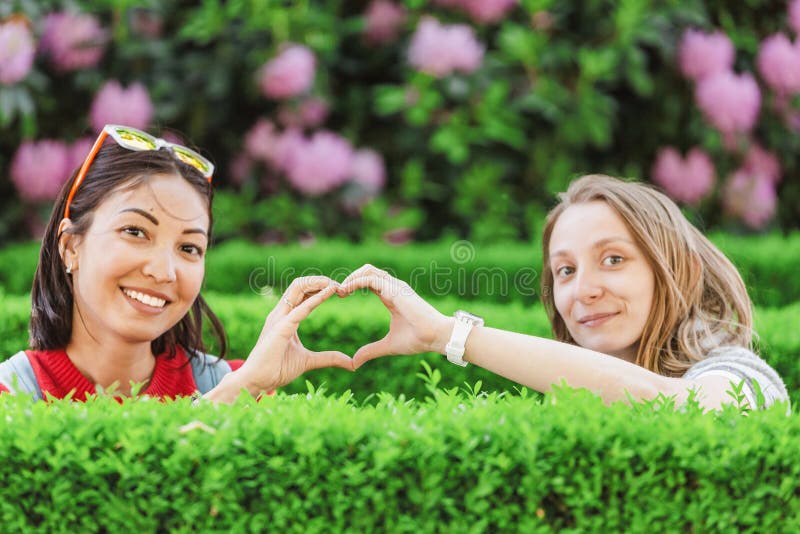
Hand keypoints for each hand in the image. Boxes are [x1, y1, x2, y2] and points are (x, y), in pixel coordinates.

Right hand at [233, 276, 352, 394]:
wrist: (257, 382)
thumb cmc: (277, 369)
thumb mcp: (308, 361)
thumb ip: (328, 358)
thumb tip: (351, 363)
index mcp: (286, 317)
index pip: (303, 292)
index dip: (321, 288)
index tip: (340, 291)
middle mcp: (281, 313)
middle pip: (300, 284)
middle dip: (321, 280)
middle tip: (342, 287)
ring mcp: (279, 319)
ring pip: (298, 287)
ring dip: (319, 283)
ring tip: (337, 285)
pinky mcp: (280, 328)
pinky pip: (300, 309)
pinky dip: (316, 299)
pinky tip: (329, 293)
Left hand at [337, 265, 452, 368]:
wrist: (436, 337)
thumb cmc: (418, 339)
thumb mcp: (388, 346)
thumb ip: (370, 351)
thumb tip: (354, 362)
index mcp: (392, 296)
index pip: (369, 281)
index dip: (353, 284)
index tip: (340, 295)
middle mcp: (393, 287)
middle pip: (367, 270)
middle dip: (350, 277)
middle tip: (336, 292)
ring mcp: (395, 286)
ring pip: (368, 270)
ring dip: (351, 277)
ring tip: (339, 291)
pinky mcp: (396, 290)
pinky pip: (371, 279)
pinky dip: (356, 282)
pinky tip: (346, 291)